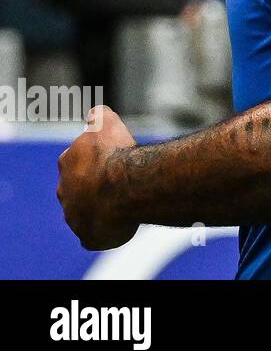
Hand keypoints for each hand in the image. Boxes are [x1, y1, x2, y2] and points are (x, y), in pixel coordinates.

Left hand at [57, 105, 138, 250]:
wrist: (123, 188)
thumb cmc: (116, 155)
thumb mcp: (107, 123)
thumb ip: (99, 116)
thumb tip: (96, 113)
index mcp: (67, 164)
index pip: (75, 161)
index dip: (95, 160)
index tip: (112, 160)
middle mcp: (65, 192)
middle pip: (78, 189)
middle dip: (94, 187)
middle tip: (118, 183)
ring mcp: (74, 217)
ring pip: (85, 214)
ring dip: (101, 210)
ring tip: (125, 204)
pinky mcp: (88, 237)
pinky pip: (96, 237)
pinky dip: (107, 232)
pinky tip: (122, 224)